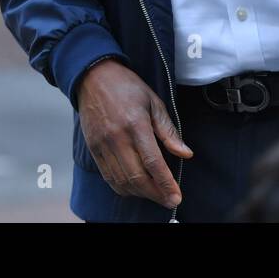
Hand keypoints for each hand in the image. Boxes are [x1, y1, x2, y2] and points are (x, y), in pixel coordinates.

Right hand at [76, 59, 192, 208]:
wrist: (94, 76)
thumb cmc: (127, 87)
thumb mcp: (154, 102)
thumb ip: (169, 131)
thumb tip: (186, 153)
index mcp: (136, 124)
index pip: (153, 162)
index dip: (166, 183)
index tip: (176, 197)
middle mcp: (117, 138)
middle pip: (137, 177)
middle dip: (155, 194)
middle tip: (169, 200)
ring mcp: (102, 145)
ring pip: (122, 181)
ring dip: (140, 193)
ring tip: (155, 194)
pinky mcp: (93, 149)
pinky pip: (108, 177)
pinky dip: (123, 187)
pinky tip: (135, 188)